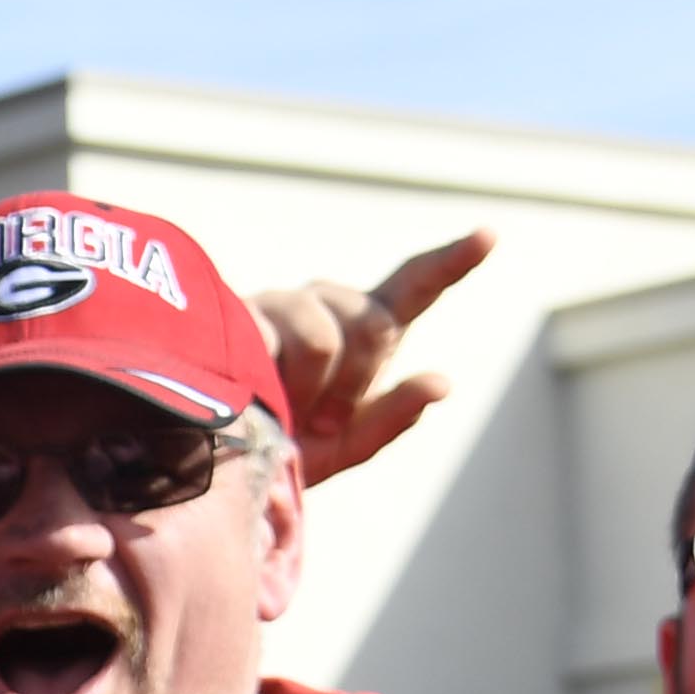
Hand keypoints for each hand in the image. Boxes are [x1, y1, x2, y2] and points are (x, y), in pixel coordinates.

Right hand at [251, 227, 492, 487]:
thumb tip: (441, 381)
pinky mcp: (233, 316)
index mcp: (360, 330)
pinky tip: (252, 397)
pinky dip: (273, 380)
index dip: (451, 261)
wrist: (205, 459)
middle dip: (358, 380)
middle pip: (373, 323)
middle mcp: (322, 305)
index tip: (489, 235)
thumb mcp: (345, 446)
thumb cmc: (279, 450)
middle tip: (325, 420)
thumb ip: (392, 418)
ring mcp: (277, 304)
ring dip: (313, 385)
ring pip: (323, 333)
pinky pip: (270, 340)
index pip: (413, 287)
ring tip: (286, 412)